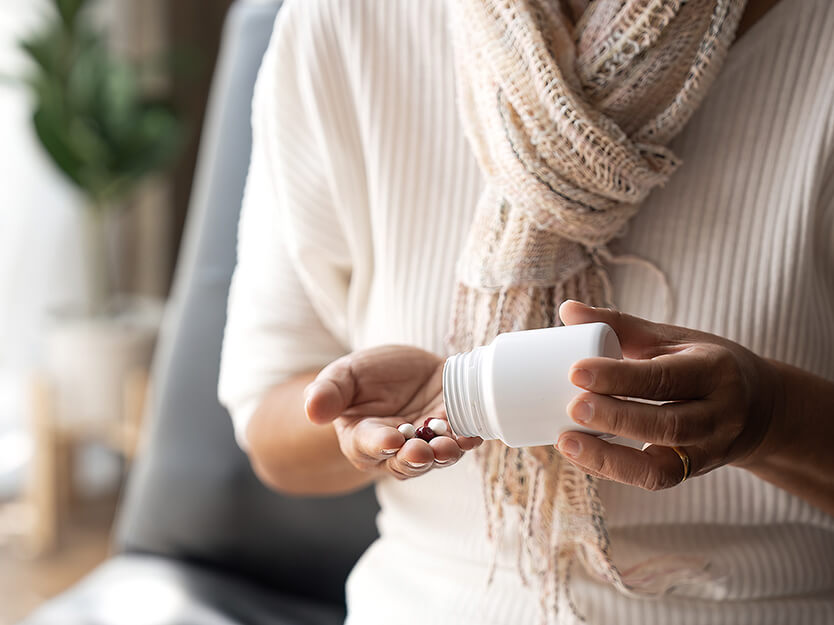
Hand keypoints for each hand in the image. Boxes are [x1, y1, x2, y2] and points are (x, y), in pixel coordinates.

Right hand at [304, 346, 481, 479]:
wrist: (405, 369)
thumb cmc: (368, 375)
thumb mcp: (344, 375)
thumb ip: (328, 392)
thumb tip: (311, 411)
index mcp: (361, 438)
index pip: (367, 446)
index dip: (379, 444)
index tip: (391, 440)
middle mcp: (394, 450)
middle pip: (403, 463)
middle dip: (415, 459)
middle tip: (423, 451)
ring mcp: (425, 443)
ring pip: (434, 459)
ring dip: (443, 455)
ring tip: (450, 447)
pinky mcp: (451, 433)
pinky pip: (460, 443)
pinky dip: (467, 441)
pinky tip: (472, 436)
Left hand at [556, 300, 778, 490]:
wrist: (760, 409)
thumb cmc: (703, 364)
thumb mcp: (672, 338)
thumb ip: (620, 325)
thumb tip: (567, 309)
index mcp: (715, 369)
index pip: (665, 376)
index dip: (619, 377)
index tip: (575, 371)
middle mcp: (720, 414)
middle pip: (668, 423)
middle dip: (616, 417)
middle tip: (572, 407)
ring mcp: (710, 450)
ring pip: (663, 465)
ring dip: (610, 456)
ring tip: (567, 441)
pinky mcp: (693, 472)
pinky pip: (654, 479)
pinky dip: (613, 470)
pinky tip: (581, 456)